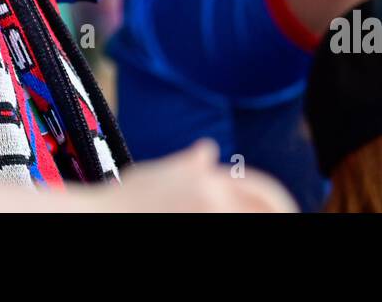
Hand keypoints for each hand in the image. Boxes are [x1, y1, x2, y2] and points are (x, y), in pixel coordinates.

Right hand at [98, 141, 297, 212]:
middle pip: (267, 209)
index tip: (288, 211)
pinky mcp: (192, 230)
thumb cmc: (124, 199)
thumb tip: (206, 150)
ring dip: (262, 222)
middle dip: (281, 213)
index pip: (264, 190)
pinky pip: (231, 232)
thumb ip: (188, 165)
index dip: (281, 203)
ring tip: (264, 228)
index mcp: (207, 178)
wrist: (93, 217)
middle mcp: (211, 199)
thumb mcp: (159, 174)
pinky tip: (223, 227)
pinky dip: (237, 230)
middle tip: (287, 219)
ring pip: (252, 219)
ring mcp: (204, 218)